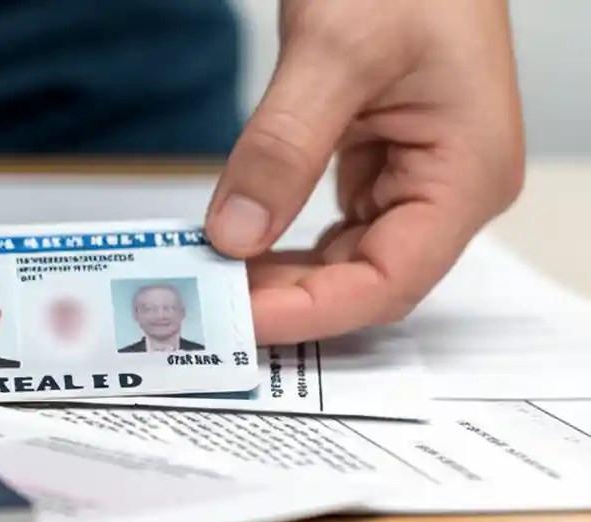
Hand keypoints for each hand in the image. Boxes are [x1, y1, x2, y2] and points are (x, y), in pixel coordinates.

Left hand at [205, 0, 523, 343]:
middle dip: (284, 300)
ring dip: (279, 277)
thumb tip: (234, 234)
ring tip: (211, 281)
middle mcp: (451, 190)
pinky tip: (237, 247)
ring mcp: (418, 180)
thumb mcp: (334, 51)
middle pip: (365, 283)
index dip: (310, 311)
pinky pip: (334, 229)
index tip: (237, 320)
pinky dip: (283, 242)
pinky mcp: (384, 166)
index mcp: (467, 174)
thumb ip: (282, 147)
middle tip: (205, 303)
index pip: (388, 281)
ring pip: (345, 262)